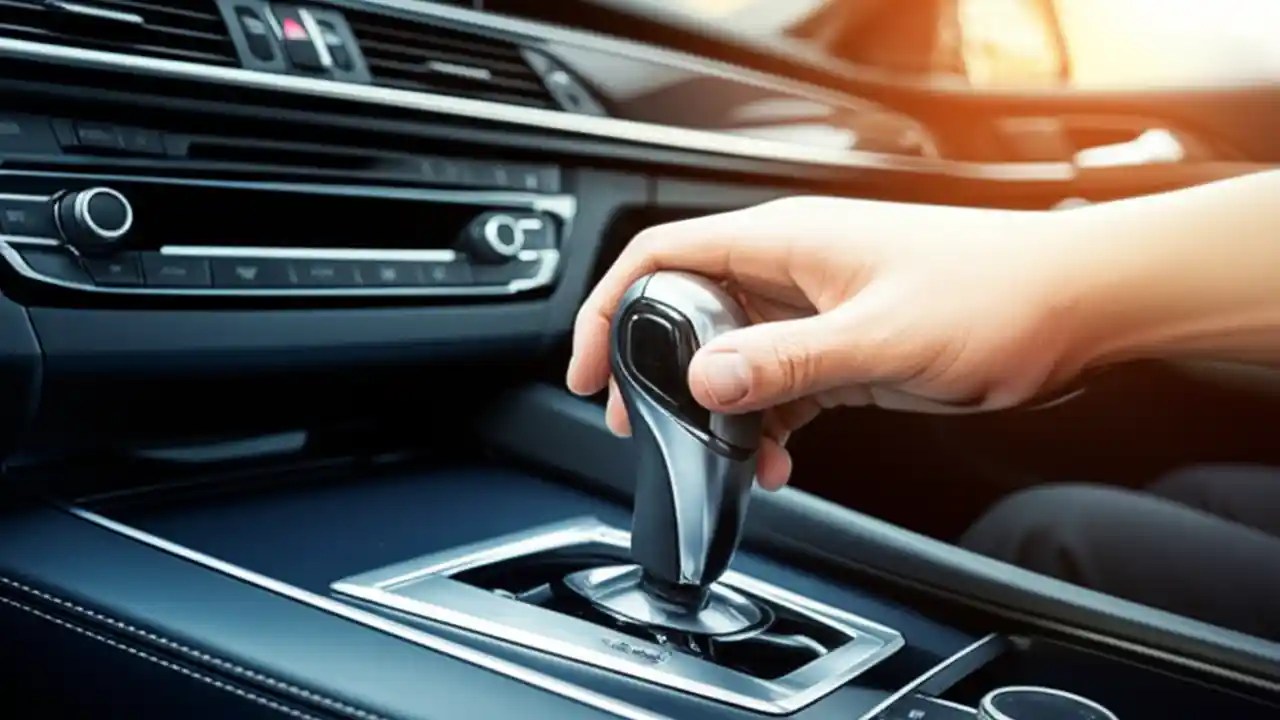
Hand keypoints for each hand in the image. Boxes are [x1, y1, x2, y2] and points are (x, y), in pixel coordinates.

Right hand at [567, 196, 1091, 489]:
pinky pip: (778, 382)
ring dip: (715, 408)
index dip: (611, 308)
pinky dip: (765, 421)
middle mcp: (790, 270)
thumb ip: (787, 361)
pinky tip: (775, 458)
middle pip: (687, 313)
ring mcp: (815, 308)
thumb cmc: (992, 295)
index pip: (663, 257)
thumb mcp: (879, 338)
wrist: (1071, 306)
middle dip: (657, 373)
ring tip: (714, 455)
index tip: (589, 367)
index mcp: (785, 241)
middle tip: (643, 426)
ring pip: (732, 356)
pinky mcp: (842, 345)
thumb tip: (703, 378)